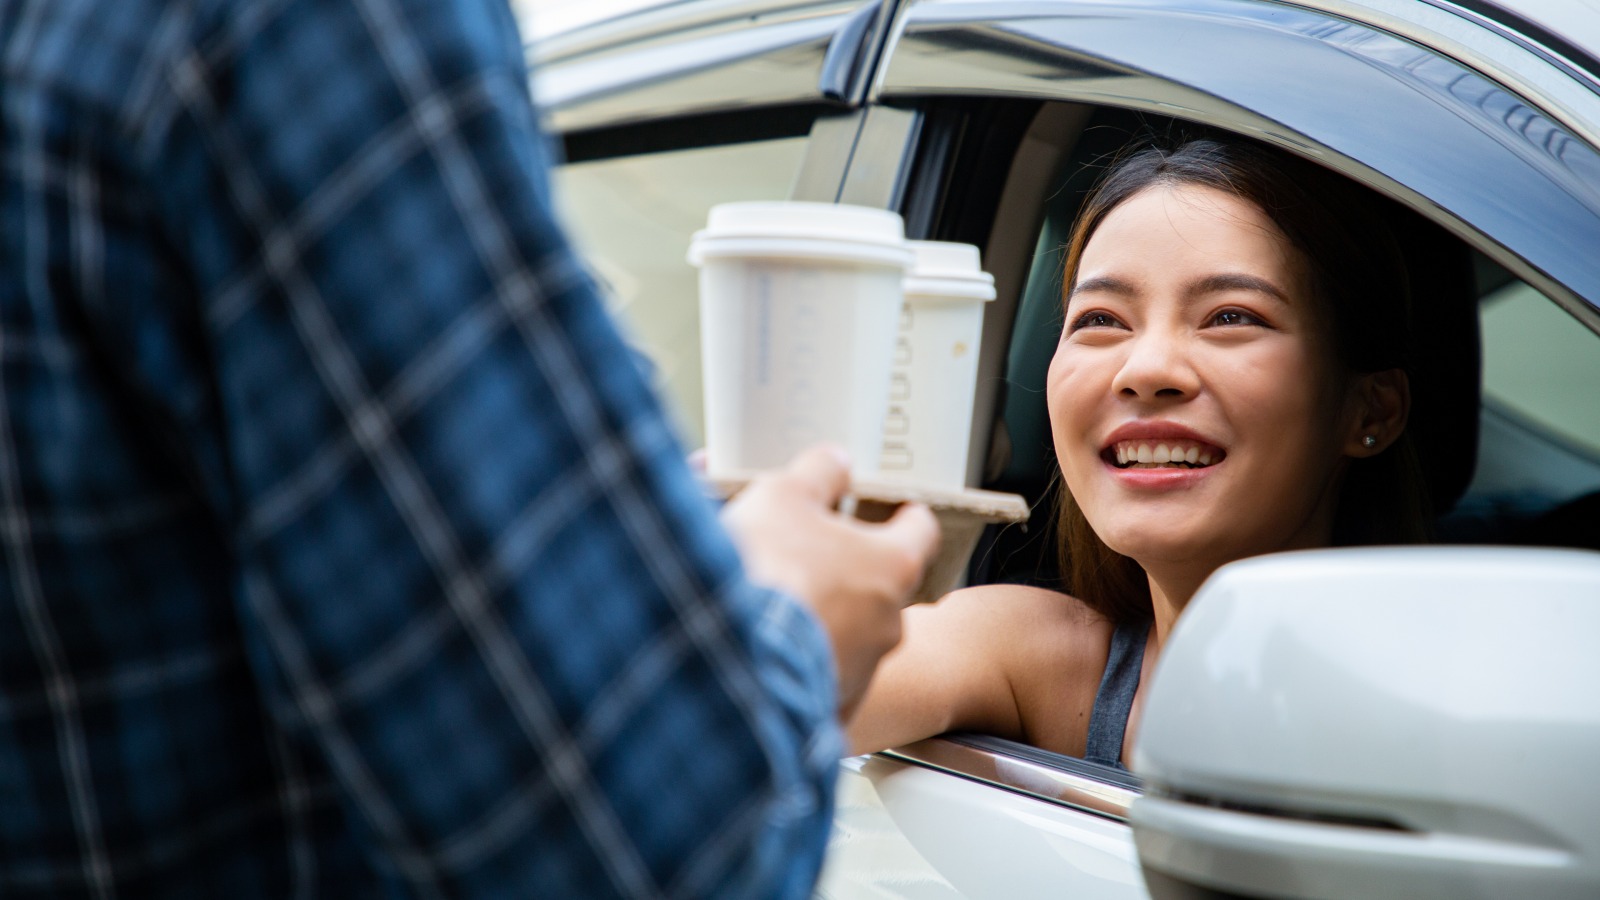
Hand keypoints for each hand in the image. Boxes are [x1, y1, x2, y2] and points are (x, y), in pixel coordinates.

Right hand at [720, 445, 940, 721]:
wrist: (730, 658)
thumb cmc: (767, 571)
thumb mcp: (782, 496)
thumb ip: (817, 475)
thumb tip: (836, 462)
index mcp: (892, 566)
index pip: (920, 531)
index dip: (906, 517)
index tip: (898, 512)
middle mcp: (888, 624)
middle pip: (879, 587)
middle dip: (846, 570)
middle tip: (808, 555)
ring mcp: (861, 671)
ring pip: (848, 634)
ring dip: (820, 617)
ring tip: (771, 603)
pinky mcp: (827, 707)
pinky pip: (817, 675)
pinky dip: (796, 660)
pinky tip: (762, 646)